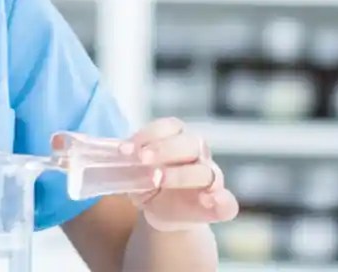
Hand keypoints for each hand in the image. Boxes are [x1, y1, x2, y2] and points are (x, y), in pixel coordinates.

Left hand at [118, 117, 239, 231]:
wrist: (160, 210)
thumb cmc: (148, 182)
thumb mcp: (133, 170)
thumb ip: (126, 163)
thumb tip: (109, 153)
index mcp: (177, 139)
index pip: (170, 126)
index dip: (149, 134)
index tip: (125, 149)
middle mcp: (198, 154)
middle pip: (189, 143)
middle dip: (164, 149)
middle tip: (141, 159)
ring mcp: (211, 178)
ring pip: (206, 171)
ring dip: (181, 174)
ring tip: (159, 180)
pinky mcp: (219, 204)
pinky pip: (229, 203)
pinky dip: (222, 201)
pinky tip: (208, 200)